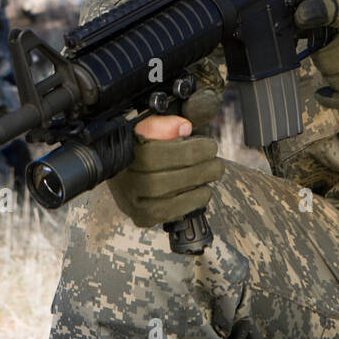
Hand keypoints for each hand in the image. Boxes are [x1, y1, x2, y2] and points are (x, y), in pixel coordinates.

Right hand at [108, 87, 224, 227]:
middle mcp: (121, 179)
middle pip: (158, 183)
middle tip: (217, 165)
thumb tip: (184, 127)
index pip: (152, 156)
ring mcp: (128, 200)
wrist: (132, 163)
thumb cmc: (146, 138)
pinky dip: (186, 206)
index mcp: (121, 152)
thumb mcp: (151, 121)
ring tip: (211, 177)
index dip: (186, 152)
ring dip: (194, 192)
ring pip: (160, 203)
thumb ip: (165, 121)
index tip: (209, 146)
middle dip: (195, 173)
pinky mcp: (139, 215)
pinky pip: (162, 216)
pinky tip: (201, 194)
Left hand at [293, 0, 338, 108]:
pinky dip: (331, 97)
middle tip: (331, 49)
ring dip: (331, 74)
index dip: (316, 11)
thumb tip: (299, 16)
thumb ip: (333, 5)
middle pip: (325, 58)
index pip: (335, 8)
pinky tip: (323, 93)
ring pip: (334, 80)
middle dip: (322, 56)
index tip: (302, 16)